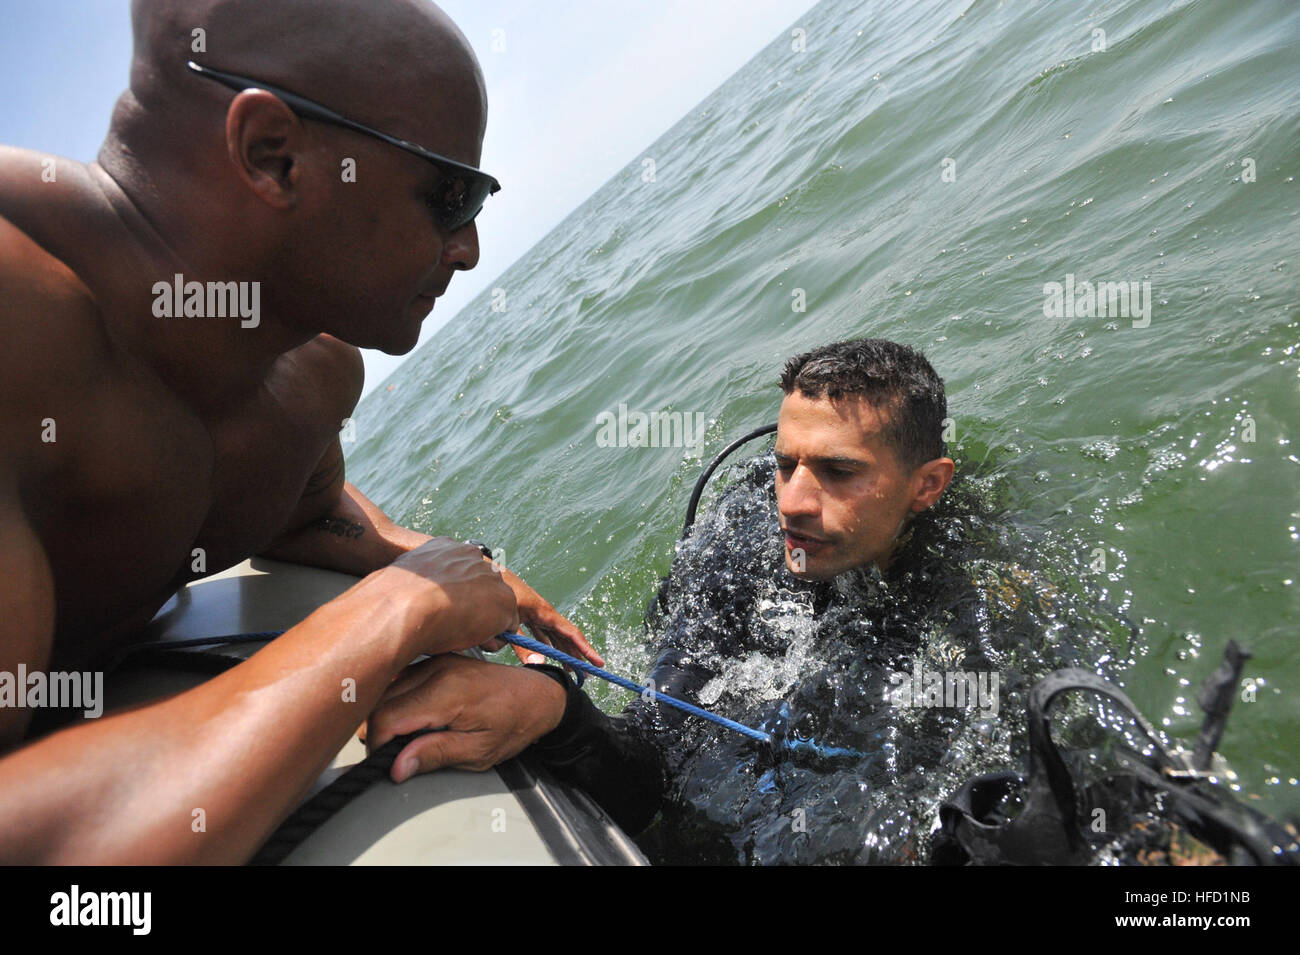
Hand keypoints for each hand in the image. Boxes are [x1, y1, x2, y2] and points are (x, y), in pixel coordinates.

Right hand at [362, 654, 567, 779]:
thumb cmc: (515, 723)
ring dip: (385, 714)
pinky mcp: (436, 661)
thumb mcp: (479, 751)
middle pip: (380, 700)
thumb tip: (397, 766)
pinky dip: (396, 700)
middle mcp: (436, 670)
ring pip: (386, 688)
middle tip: (394, 755)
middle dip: (378, 731)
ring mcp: (435, 662)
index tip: (387, 763)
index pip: (387, 717)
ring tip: (404, 738)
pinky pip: (401, 679)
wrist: (537, 695)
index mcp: (446, 692)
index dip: (378, 745)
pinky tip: (412, 718)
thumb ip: (436, 754)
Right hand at [382, 537, 519, 655]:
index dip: (458, 596)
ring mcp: (491, 577)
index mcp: (446, 548)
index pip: (464, 572)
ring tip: (456, 635)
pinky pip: (506, 627)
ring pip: (496, 608)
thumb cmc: (391, 600)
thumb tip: (414, 600)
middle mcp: (473, 557)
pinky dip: (491, 639)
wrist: (403, 606)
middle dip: (474, 609)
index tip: (446, 609)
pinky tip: (469, 642)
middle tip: (452, 626)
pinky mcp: (504, 600)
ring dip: (483, 625)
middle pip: (483, 588)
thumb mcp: (402, 581)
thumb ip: (418, 585)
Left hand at [497, 565, 604, 666]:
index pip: (571, 634)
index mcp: (546, 613)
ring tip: (570, 670)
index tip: (598, 663)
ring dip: (563, 653)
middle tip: (585, 676)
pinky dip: (548, 646)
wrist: (489, 575)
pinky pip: (543, 634)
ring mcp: (538, 614)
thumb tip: (538, 664)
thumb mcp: (510, 622)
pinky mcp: (528, 615)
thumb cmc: (500, 595)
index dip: (586, 649)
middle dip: (577, 656)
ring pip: (555, 637)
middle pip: (566, 638)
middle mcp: (546, 614)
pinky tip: (549, 656)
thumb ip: (522, 645)